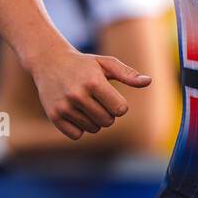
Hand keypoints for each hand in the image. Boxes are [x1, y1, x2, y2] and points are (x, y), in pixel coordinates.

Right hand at [30, 47, 151, 139]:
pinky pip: (76, 135)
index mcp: (94, 82)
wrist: (49, 61)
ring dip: (93, 120)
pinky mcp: (54, 116)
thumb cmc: (83, 64)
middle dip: (107, 113)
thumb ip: (127, 74)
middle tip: (97, 101)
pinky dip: (79, 128)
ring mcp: (64, 106)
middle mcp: (78, 95)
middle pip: (108, 121)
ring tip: (85, 104)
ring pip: (93, 129)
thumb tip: (149, 81)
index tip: (111, 97)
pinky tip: (75, 112)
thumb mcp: (106, 63)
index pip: (120, 110)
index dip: (119, 106)